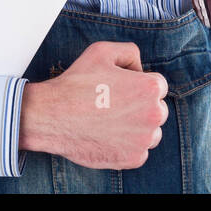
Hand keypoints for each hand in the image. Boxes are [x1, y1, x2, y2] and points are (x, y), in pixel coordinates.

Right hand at [19, 40, 168, 169]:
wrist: (52, 116)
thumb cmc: (76, 83)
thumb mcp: (103, 51)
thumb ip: (130, 52)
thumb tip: (140, 68)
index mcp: (150, 88)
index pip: (158, 86)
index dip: (139, 85)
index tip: (121, 90)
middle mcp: (153, 114)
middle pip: (158, 109)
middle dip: (141, 107)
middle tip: (114, 106)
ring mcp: (144, 139)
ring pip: (152, 132)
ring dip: (138, 128)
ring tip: (111, 122)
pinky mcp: (133, 159)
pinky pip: (140, 152)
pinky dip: (128, 147)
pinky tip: (108, 137)